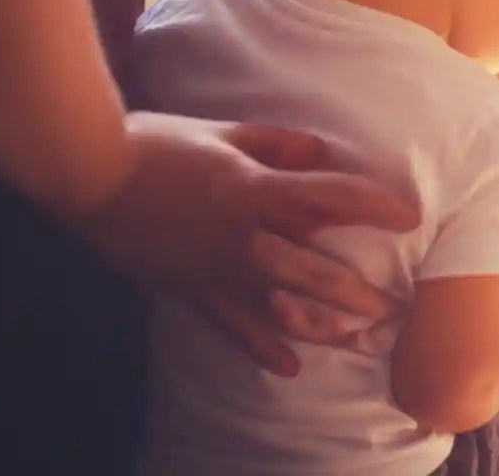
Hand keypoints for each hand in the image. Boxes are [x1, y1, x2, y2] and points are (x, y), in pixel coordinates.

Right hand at [80, 111, 419, 376]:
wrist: (90, 175)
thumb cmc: (155, 142)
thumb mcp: (220, 132)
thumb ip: (274, 144)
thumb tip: (321, 152)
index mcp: (251, 188)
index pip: (326, 196)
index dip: (370, 205)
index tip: (408, 215)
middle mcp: (240, 234)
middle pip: (311, 269)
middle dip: (355, 292)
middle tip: (393, 308)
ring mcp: (215, 268)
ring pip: (279, 307)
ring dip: (321, 327)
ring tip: (357, 341)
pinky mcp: (191, 289)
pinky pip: (231, 325)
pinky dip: (262, 348)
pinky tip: (291, 366)